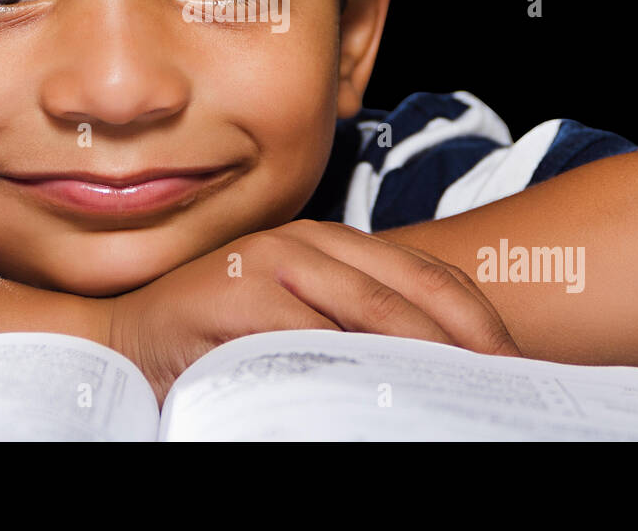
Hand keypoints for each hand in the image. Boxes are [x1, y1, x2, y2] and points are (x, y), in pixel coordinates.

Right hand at [107, 218, 520, 406]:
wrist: (126, 338)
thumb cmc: (218, 336)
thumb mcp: (298, 318)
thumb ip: (353, 325)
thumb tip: (435, 367)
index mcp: (329, 240)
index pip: (425, 271)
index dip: (476, 316)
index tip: (512, 363)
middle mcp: (307, 239)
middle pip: (412, 287)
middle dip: (466, 339)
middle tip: (503, 385)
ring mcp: (273, 260)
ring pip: (373, 309)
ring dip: (423, 355)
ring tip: (459, 395)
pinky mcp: (243, 293)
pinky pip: (316, 335)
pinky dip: (355, 367)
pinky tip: (382, 398)